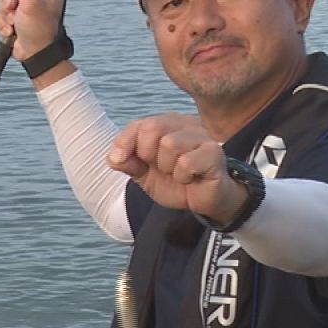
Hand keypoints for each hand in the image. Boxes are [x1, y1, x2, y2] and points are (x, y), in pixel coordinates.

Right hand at [0, 0, 68, 62]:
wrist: (35, 55)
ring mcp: (27, 8)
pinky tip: (11, 31)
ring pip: (6, 2)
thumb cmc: (39, 31)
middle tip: (13, 11)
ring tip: (13, 24)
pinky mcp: (17, 19)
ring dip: (5, 15)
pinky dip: (4, 23)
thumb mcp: (31, 2)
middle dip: (9, 2)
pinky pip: (3, 14)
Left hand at [107, 114, 249, 224]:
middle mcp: (185, 125)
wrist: (205, 203)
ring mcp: (202, 136)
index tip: (122, 161)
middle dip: (149, 156)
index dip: (125, 143)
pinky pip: (187, 162)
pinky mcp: (214, 153)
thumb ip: (128, 162)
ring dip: (169, 168)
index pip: (139, 124)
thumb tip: (113, 157)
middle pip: (152, 129)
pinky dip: (183, 176)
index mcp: (167, 125)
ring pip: (170, 144)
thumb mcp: (145, 174)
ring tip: (179, 174)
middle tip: (162, 169)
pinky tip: (191, 178)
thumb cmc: (177, 183)